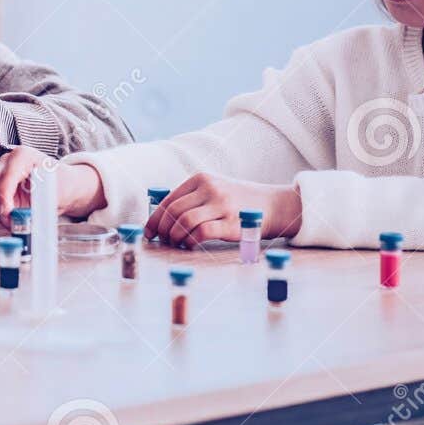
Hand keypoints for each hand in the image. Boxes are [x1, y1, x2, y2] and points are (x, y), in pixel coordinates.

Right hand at [0, 146, 103, 224]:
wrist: (63, 185)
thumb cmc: (61, 186)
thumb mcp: (53, 195)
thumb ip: (36, 207)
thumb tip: (22, 220)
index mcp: (24, 156)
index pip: (7, 176)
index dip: (4, 196)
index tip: (8, 213)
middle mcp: (9, 159)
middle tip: (8, 222)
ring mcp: (2, 170)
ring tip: (11, 223)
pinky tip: (9, 218)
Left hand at [147, 171, 302, 248]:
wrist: (273, 205)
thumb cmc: (238, 202)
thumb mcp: (214, 189)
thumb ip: (191, 198)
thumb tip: (161, 218)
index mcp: (201, 178)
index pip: (168, 199)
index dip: (155, 218)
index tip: (149, 232)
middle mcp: (210, 188)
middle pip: (174, 211)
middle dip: (163, 230)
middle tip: (162, 242)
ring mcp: (222, 205)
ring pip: (184, 221)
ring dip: (174, 237)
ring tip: (176, 244)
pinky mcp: (232, 223)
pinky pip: (201, 233)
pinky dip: (190, 242)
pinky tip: (190, 246)